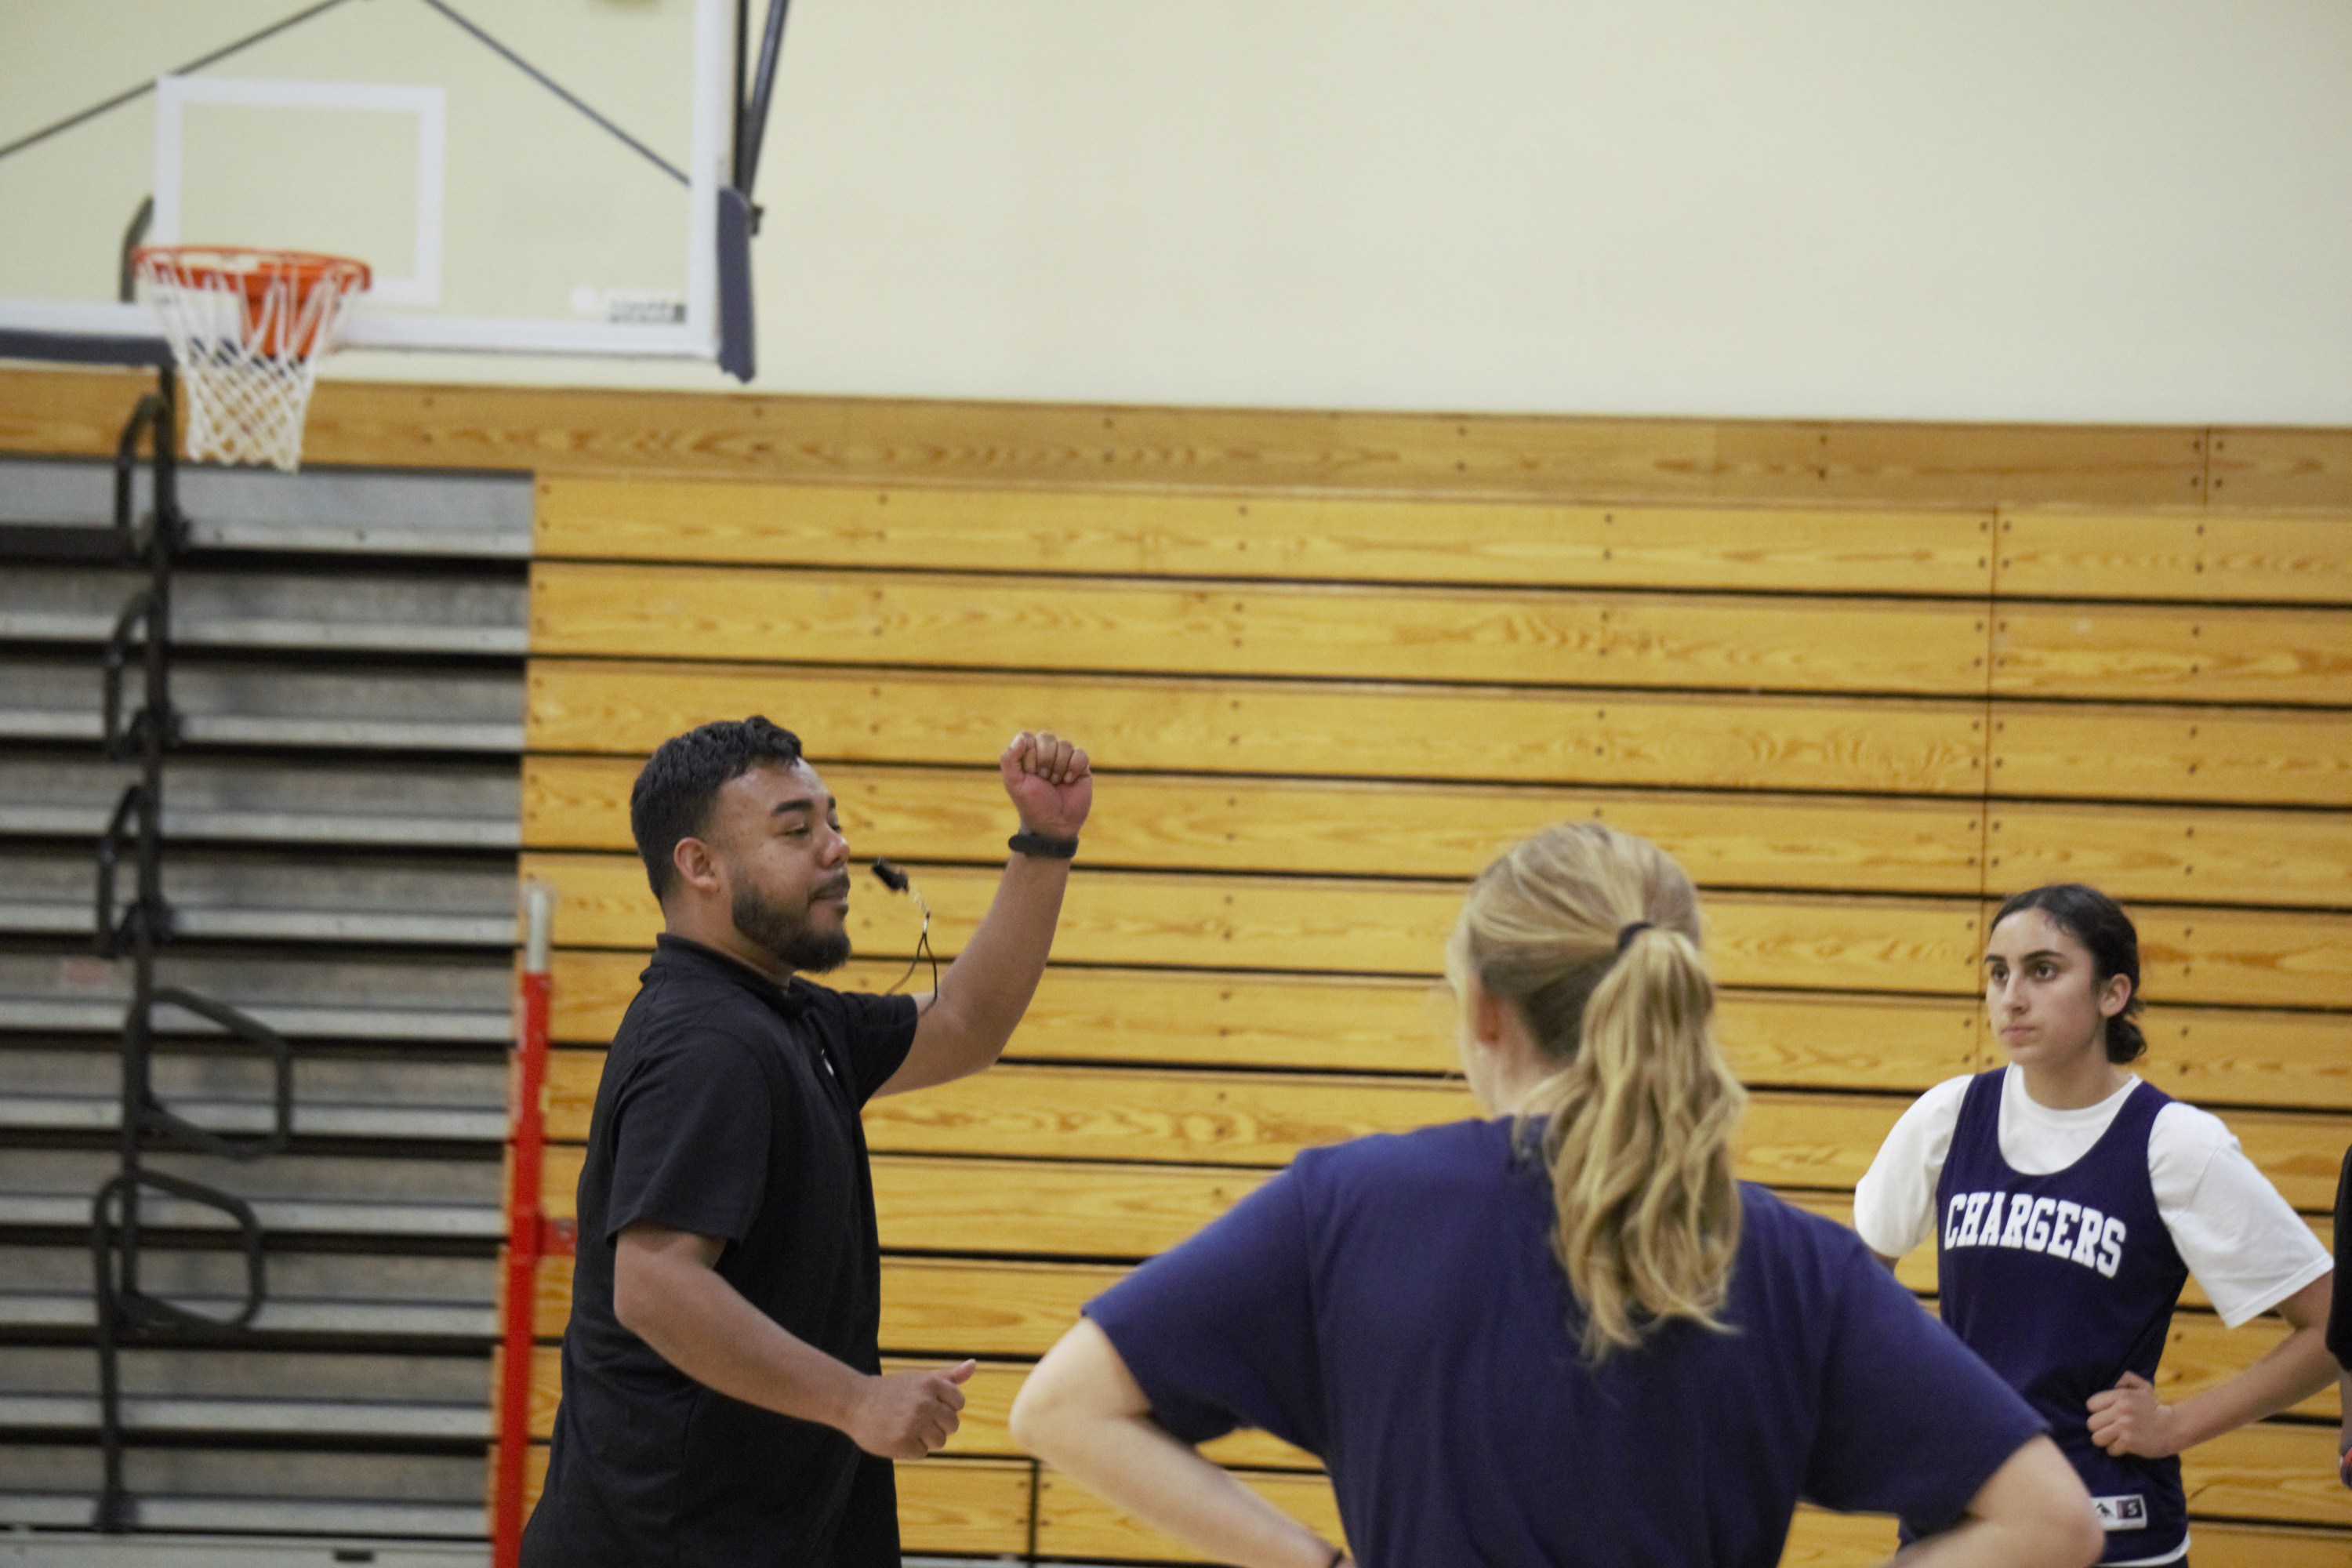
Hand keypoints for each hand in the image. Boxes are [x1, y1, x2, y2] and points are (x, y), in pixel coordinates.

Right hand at [844, 1359, 973, 1459]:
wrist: (854, 1402)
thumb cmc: (892, 1391)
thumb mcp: (920, 1379)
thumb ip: (949, 1376)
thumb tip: (974, 1364)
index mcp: (931, 1383)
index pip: (959, 1403)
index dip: (944, 1407)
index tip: (927, 1405)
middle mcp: (925, 1402)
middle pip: (952, 1425)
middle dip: (937, 1425)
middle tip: (914, 1418)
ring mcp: (914, 1423)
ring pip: (940, 1441)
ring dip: (925, 1439)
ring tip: (905, 1427)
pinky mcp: (903, 1442)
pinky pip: (922, 1453)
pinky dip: (911, 1449)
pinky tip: (896, 1436)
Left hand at [1002, 731, 1091, 838]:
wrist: (1054, 824)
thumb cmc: (1032, 804)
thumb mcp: (1014, 783)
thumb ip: (1009, 759)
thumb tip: (1021, 738)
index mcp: (1027, 754)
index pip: (1027, 738)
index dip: (1029, 755)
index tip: (1030, 773)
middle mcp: (1046, 752)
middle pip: (1047, 738)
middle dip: (1045, 761)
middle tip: (1044, 779)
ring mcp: (1064, 758)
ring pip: (1064, 744)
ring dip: (1059, 767)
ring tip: (1056, 782)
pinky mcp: (1081, 766)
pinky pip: (1080, 754)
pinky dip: (1073, 768)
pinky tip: (1069, 781)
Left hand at [2087, 1371, 2180, 1457]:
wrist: (2174, 1427)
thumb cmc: (2154, 1407)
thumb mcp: (2143, 1387)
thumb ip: (2127, 1378)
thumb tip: (2113, 1383)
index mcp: (2121, 1395)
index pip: (2091, 1404)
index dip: (2096, 1411)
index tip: (2105, 1414)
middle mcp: (2121, 1410)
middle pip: (2091, 1423)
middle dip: (2099, 1428)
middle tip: (2109, 1428)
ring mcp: (2125, 1426)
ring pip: (2097, 1438)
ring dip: (2105, 1440)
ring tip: (2114, 1438)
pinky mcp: (2130, 1442)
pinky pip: (2110, 1449)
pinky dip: (2115, 1450)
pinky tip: (2124, 1445)